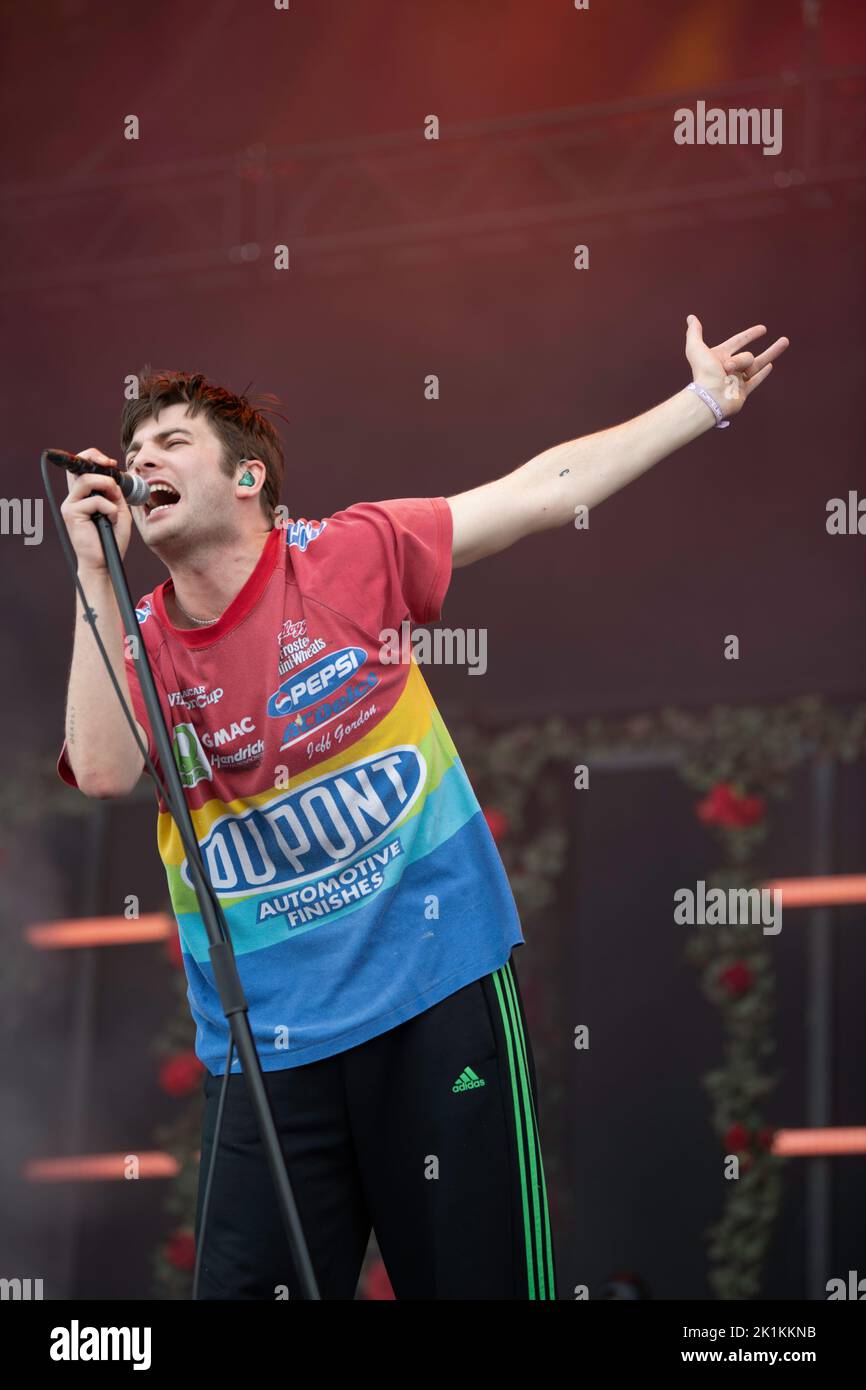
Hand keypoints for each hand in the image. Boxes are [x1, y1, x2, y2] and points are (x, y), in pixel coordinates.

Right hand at [60, 448, 132, 572]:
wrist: (105, 562)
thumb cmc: (112, 539)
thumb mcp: (120, 510)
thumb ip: (116, 493)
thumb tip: (112, 478)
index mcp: (84, 496)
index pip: (81, 468)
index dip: (93, 457)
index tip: (110, 463)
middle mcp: (74, 498)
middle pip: (77, 467)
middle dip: (96, 460)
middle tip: (112, 467)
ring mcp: (70, 505)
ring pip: (86, 480)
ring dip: (107, 486)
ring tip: (115, 503)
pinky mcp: (71, 513)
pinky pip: (94, 501)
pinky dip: (109, 508)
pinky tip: (110, 519)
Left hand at [685, 315, 789, 418]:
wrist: (710, 396)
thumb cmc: (703, 372)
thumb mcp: (696, 348)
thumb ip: (694, 332)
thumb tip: (691, 317)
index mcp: (720, 357)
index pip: (738, 341)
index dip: (750, 334)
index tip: (763, 329)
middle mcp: (730, 368)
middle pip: (749, 355)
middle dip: (770, 349)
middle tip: (785, 340)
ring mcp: (737, 380)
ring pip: (752, 366)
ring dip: (745, 364)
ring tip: (732, 370)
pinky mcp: (742, 392)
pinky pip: (755, 381)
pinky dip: (763, 374)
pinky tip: (770, 366)